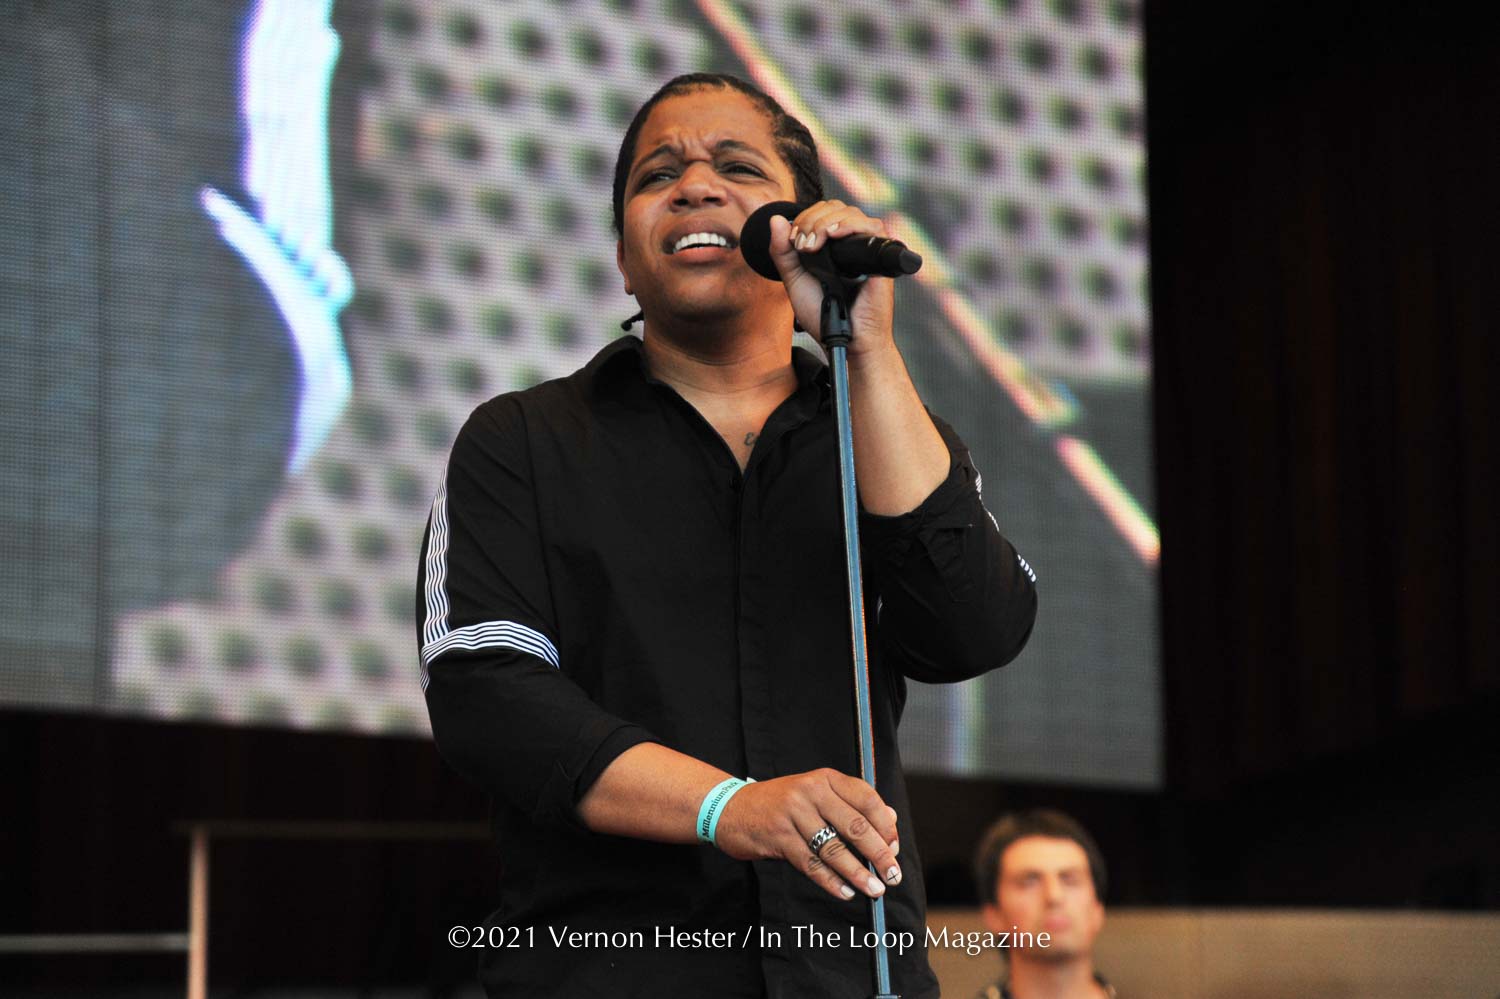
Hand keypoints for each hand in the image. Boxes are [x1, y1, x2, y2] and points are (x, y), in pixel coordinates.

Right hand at [712, 768, 902, 900]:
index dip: (885, 826)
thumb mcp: (815, 793)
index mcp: (825, 778)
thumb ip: (851, 804)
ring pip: (833, 848)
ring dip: (857, 873)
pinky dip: (830, 881)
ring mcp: (793, 814)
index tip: (895, 848)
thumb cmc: (780, 803)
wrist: (731, 808)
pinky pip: (811, 863)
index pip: (866, 798)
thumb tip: (891, 821)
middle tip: (893, 875)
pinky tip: (844, 892)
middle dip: (879, 854)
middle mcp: (810, 791)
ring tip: (874, 888)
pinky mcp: (778, 837)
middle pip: (854, 825)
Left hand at [766, 201, 896, 359]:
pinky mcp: (880, 257)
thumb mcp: (795, 281)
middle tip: (802, 244)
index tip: (794, 241)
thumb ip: (783, 253)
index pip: (822, 212)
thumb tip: (776, 220)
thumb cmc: (825, 316)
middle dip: (811, 219)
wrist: (846, 340)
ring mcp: (866, 248)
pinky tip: (834, 236)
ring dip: (825, 223)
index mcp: (833, 245)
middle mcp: (851, 243)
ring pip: (850, 212)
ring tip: (813, 246)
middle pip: (835, 207)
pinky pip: (872, 227)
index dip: (805, 217)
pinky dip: (850, 225)